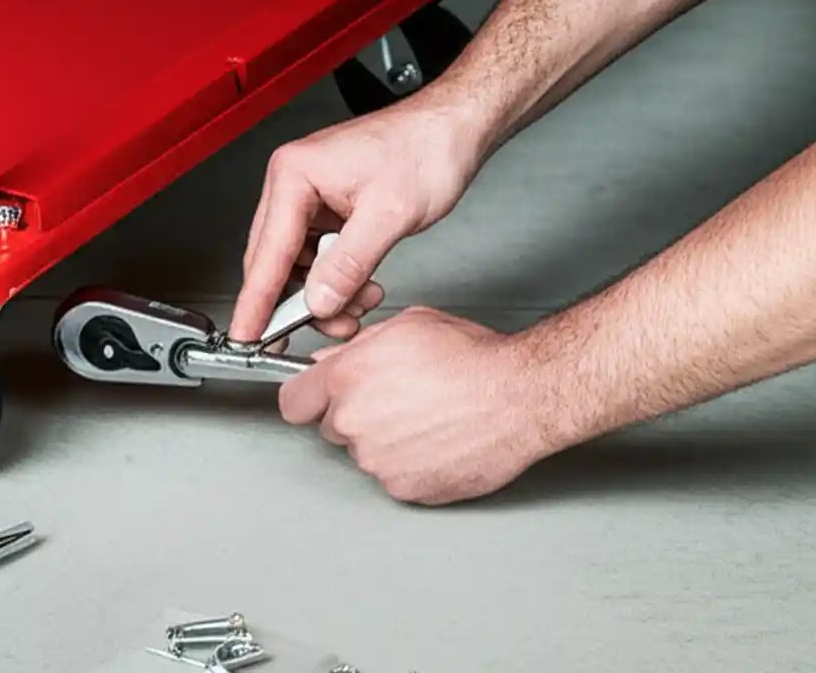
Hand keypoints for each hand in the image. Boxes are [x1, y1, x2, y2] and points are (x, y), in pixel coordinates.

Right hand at [229, 101, 482, 341]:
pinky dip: (338, 280)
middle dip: (298, 303)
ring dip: (324, 294)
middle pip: (276, 261)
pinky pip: (319, 257)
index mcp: (296, 174)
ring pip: (299, 265)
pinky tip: (361, 289)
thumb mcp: (388, 214)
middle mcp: (295, 183)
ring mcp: (311, 196)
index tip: (244, 335)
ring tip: (356, 307)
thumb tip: (319, 301)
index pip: (268, 252)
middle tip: (310, 332)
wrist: (454, 128)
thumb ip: (348, 264)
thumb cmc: (426, 147)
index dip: (256, 302)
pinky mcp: (329, 209)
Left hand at [279, 306, 570, 504]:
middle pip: (331, 428)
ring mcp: (378, 461)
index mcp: (347, 378)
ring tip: (427, 418)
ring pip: (365, 454)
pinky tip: (438, 441)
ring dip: (384, 441)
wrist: (521, 396)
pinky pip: (394, 477)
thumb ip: (358, 347)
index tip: (316, 398)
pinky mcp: (404, 489)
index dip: (308, 398)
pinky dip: (410, 465)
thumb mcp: (407, 325)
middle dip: (354, 415)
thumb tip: (332, 360)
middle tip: (396, 400)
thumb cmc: (474, 357)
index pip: (293, 401)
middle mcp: (354, 422)